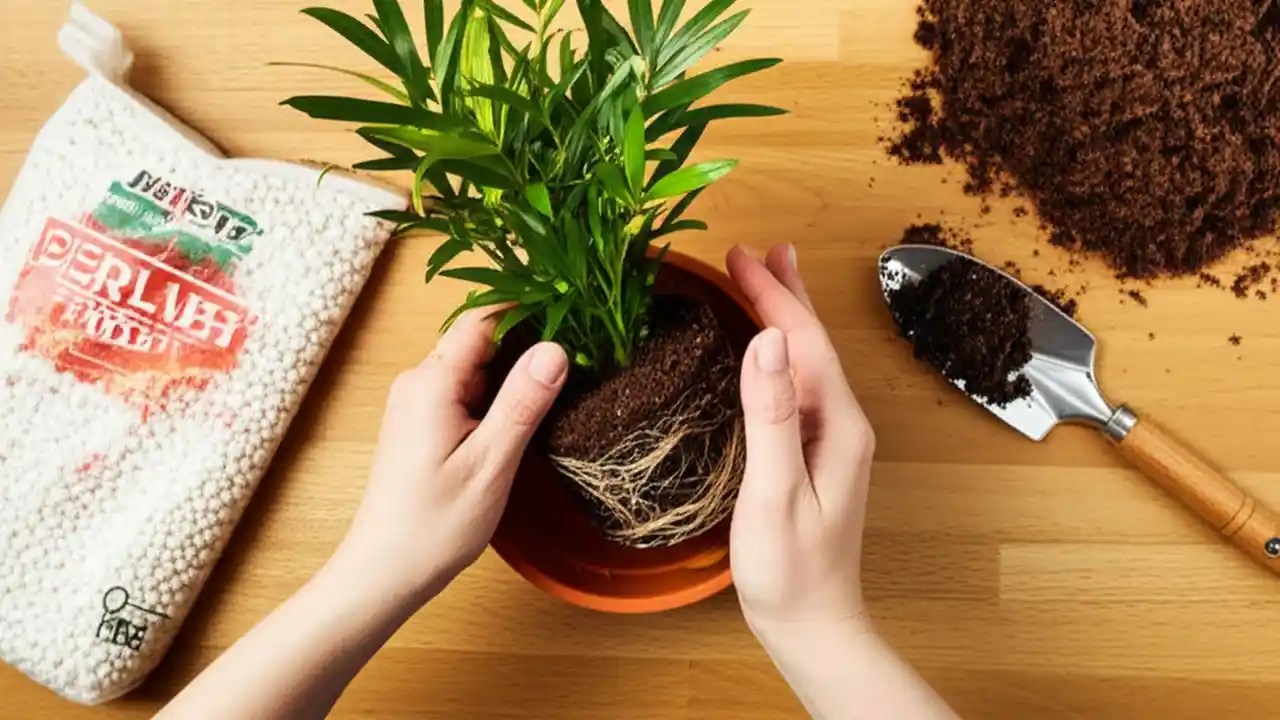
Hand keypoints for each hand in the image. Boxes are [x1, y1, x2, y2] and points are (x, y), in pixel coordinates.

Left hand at [337, 309, 568, 602]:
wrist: (384, 570)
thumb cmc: (435, 525)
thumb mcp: (490, 463)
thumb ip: (522, 403)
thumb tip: (556, 347)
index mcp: (432, 382)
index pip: (484, 318)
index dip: (529, 309)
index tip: (575, 311)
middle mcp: (419, 380)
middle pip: (480, 337)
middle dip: (528, 338)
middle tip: (582, 347)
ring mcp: (417, 401)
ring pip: (475, 364)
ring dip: (515, 368)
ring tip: (563, 378)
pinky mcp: (421, 421)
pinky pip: (465, 388)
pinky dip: (498, 392)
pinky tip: (526, 410)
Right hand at [727, 244, 875, 636]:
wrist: (814, 625)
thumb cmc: (790, 570)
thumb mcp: (774, 492)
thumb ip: (771, 414)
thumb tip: (768, 340)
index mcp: (838, 424)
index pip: (805, 341)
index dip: (773, 295)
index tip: (738, 257)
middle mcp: (842, 424)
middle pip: (814, 343)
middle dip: (785, 293)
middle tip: (759, 250)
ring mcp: (831, 439)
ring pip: (808, 361)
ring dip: (787, 316)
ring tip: (771, 278)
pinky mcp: (814, 454)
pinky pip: (798, 384)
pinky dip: (781, 353)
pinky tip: (768, 350)